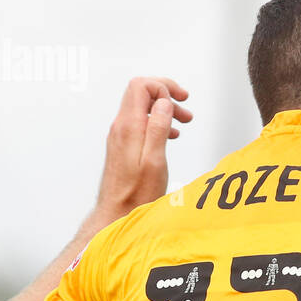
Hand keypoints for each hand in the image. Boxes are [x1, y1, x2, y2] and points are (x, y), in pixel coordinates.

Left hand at [94, 77, 192, 220]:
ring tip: (183, 122)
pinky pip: (140, 122)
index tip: (180, 99)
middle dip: (165, 94)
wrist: (116, 213)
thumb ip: (157, 128)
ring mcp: (120, 136)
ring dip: (163, 109)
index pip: (141, 86)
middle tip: (185, 107)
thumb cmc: (136, 195)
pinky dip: (157, 121)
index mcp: (129, 127)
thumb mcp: (154, 161)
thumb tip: (163, 103)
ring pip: (141, 108)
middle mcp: (120, 128)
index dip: (163, 86)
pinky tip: (170, 135)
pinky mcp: (122, 145)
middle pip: (140, 93)